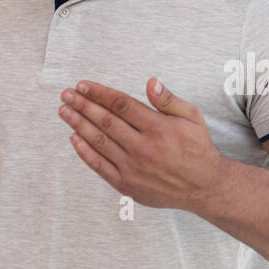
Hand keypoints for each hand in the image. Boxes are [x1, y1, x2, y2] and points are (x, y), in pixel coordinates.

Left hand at [58, 77, 227, 210]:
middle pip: (105, 121)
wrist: (203, 187)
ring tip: (64, 111)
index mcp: (158, 127)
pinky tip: (74, 138)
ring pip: (99, 142)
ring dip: (78, 124)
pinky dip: (85, 152)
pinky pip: (100, 166)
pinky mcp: (127, 184)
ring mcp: (133, 167)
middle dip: (83, 105)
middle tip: (66, 95)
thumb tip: (151, 82)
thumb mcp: (192, 117)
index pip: (121, 104)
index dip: (99, 93)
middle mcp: (143, 147)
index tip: (83, 85)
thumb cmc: (197, 148)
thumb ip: (169, 100)